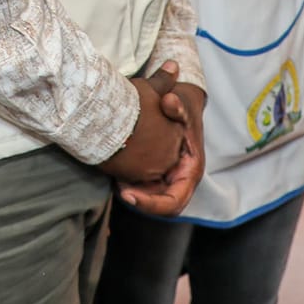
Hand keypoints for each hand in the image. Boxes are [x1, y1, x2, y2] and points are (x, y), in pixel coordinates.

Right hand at [98, 66, 184, 184]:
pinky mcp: (133, 177)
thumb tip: (174, 64)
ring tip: (121, 140)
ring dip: (137, 155)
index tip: (141, 118)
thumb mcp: (149, 87)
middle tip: (130, 129)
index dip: (155, 124)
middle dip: (148, 142)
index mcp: (175, 132)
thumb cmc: (129, 104)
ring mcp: (151, 168)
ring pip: (146, 163)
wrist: (106, 122)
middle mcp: (168, 154)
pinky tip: (114, 152)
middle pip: (159, 150)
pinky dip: (125, 165)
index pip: (170, 132)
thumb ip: (163, 80)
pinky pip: (131, 174)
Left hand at [118, 69, 205, 215]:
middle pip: (159, 205)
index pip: (174, 202)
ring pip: (148, 197)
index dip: (152, 205)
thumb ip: (177, 105)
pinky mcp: (155, 171)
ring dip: (130, 193)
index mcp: (190, 171)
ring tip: (113, 180)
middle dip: (138, 201)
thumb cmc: (183, 104)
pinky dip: (128, 182)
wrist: (178, 98)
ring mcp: (166, 176)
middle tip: (117, 188)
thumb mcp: (182, 103)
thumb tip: (169, 100)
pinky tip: (114, 171)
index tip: (128, 194)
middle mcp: (179, 178)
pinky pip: (141, 185)